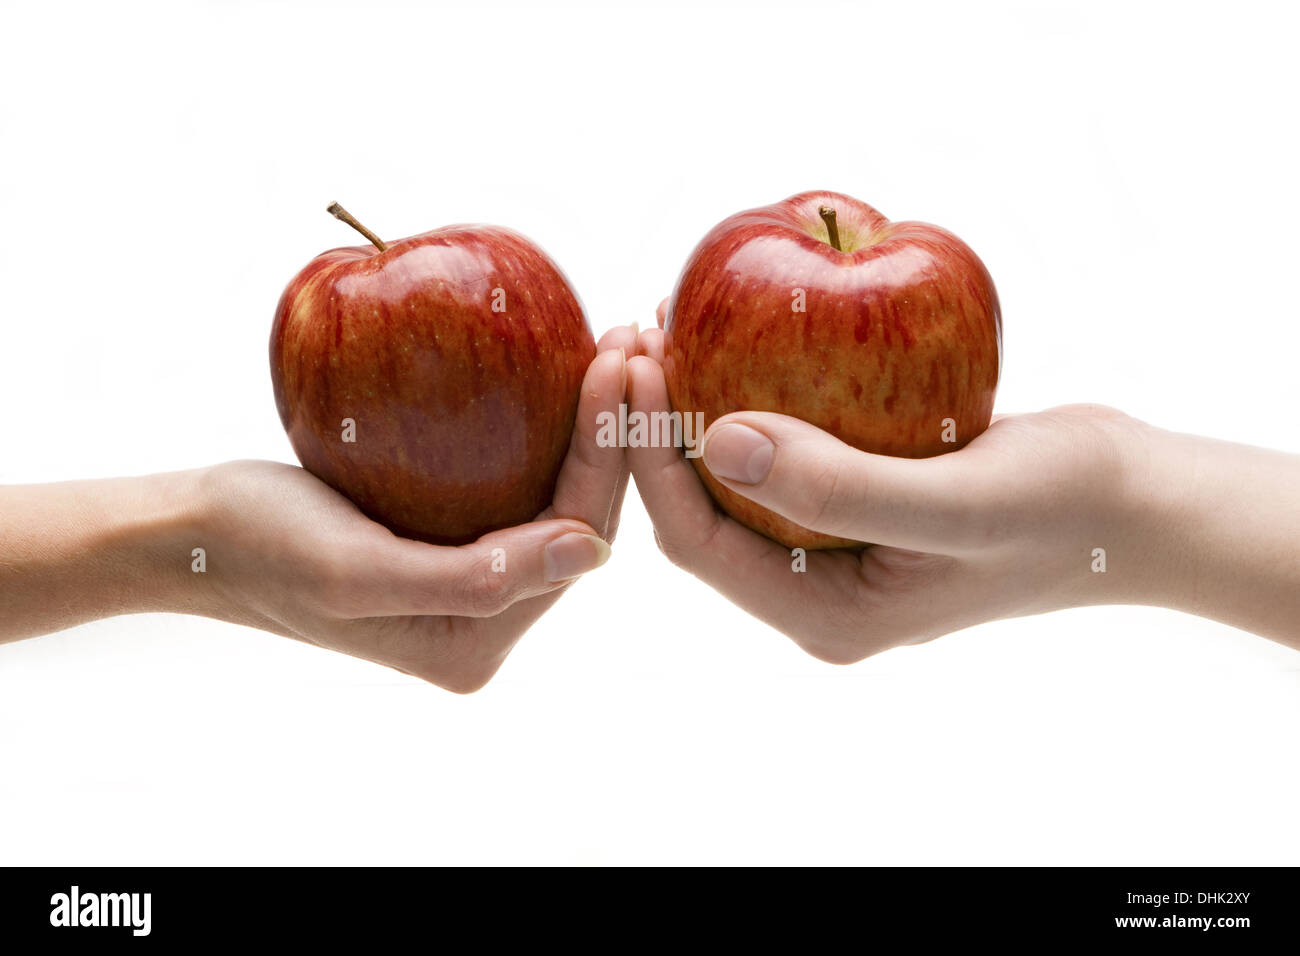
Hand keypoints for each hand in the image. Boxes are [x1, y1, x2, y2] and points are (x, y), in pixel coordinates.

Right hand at [197, 324, 636, 690]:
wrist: (192, 529)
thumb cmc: (258, 545)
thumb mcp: (353, 570)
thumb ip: (474, 579)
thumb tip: (592, 554)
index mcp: (474, 645)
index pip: (569, 543)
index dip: (602, 454)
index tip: (615, 364)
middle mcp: (484, 623)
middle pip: (574, 519)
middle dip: (611, 432)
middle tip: (630, 338)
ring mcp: (471, 582)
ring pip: (554, 495)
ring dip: (587, 424)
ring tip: (610, 341)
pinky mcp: (453, 541)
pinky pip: (518, 480)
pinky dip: (545, 425)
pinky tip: (560, 363)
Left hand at [631, 304, 1299, 658]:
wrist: (1136, 504)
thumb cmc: (1065, 506)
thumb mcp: (960, 501)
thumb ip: (841, 487)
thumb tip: (718, 443)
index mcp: (823, 614)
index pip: (699, 542)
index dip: (652, 459)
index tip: (636, 367)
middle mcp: (815, 591)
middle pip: (702, 511)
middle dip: (658, 430)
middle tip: (635, 335)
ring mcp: (832, 552)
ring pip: (735, 479)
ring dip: (696, 407)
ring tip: (669, 325)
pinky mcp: (854, 507)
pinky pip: (780, 454)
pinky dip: (751, 398)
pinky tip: (738, 335)